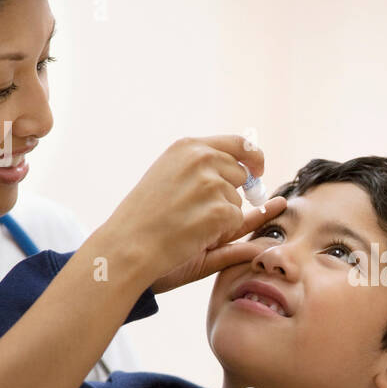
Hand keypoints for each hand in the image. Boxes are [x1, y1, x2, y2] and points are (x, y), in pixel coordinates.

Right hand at [101, 135, 273, 287]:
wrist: (128, 244)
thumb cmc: (145, 215)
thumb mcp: (171, 175)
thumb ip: (205, 166)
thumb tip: (247, 169)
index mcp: (188, 147)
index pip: (238, 143)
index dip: (253, 157)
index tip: (257, 170)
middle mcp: (202, 158)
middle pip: (241, 174)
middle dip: (230, 193)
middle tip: (199, 210)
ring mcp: (212, 184)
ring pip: (238, 201)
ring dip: (221, 215)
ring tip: (187, 222)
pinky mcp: (220, 210)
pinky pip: (236, 220)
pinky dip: (221, 231)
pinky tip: (194, 233)